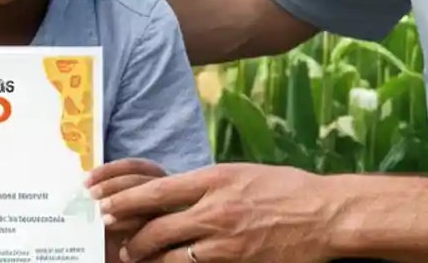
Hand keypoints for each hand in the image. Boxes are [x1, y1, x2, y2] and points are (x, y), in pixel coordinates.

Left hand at [97, 163, 341, 262]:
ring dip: (147, 256)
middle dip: (128, 233)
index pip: (156, 189)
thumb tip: (175, 193)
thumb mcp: (240, 174)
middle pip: (156, 224)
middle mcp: (215, 207)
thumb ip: (206, 184)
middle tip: (112, 236)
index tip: (101, 202)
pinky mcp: (237, 262)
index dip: (124, 199)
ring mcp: (226, 239)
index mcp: (214, 178)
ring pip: (170, 252)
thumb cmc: (285, 189)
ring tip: (134, 256)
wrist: (325, 214)